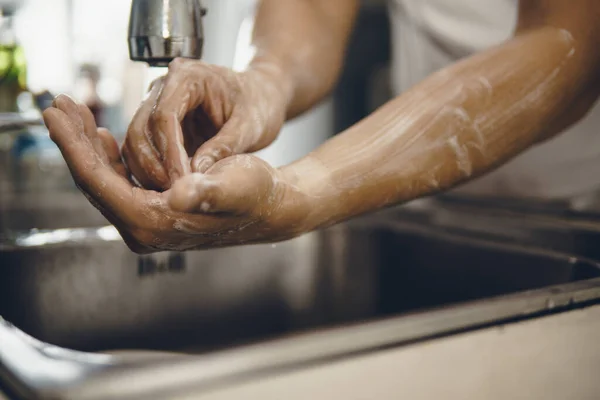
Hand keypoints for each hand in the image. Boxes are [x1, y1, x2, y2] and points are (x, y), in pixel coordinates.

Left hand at [43, 95, 306, 253]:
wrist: (270, 207)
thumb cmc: (255, 194)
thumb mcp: (234, 185)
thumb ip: (206, 191)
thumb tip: (178, 194)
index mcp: (154, 222)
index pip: (98, 182)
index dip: (73, 146)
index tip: (55, 114)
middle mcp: (144, 228)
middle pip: (94, 181)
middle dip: (74, 142)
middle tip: (58, 107)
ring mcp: (147, 222)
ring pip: (103, 180)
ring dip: (87, 147)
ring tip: (75, 115)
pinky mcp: (153, 212)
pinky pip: (119, 183)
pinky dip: (108, 158)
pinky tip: (104, 138)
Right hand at [123, 58, 290, 190]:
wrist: (259, 97)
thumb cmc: (259, 104)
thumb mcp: (250, 126)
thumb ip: (224, 147)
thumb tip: (197, 172)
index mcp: (188, 77)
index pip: (164, 116)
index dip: (169, 153)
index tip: (182, 182)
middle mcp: (165, 86)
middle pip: (140, 128)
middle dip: (154, 165)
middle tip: (175, 194)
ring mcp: (157, 104)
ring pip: (135, 141)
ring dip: (148, 171)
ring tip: (172, 196)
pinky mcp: (157, 124)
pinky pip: (143, 150)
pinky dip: (150, 171)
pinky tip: (168, 190)